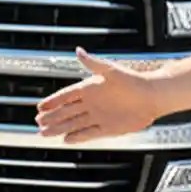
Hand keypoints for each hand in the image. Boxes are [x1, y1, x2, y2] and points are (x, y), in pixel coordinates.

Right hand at [35, 47, 161, 143]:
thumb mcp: (111, 70)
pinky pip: (88, 133)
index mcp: (90, 88)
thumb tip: (78, 51)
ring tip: (45, 133)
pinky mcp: (107, 128)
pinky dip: (77, 137)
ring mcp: (99, 116)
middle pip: (66, 112)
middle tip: (38, 123)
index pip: (66, 95)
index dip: (53, 101)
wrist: (152, 96)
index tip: (40, 106)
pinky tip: (66, 140)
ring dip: (59, 128)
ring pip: (74, 124)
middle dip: (52, 117)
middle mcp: (92, 103)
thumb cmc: (133, 81)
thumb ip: (93, 63)